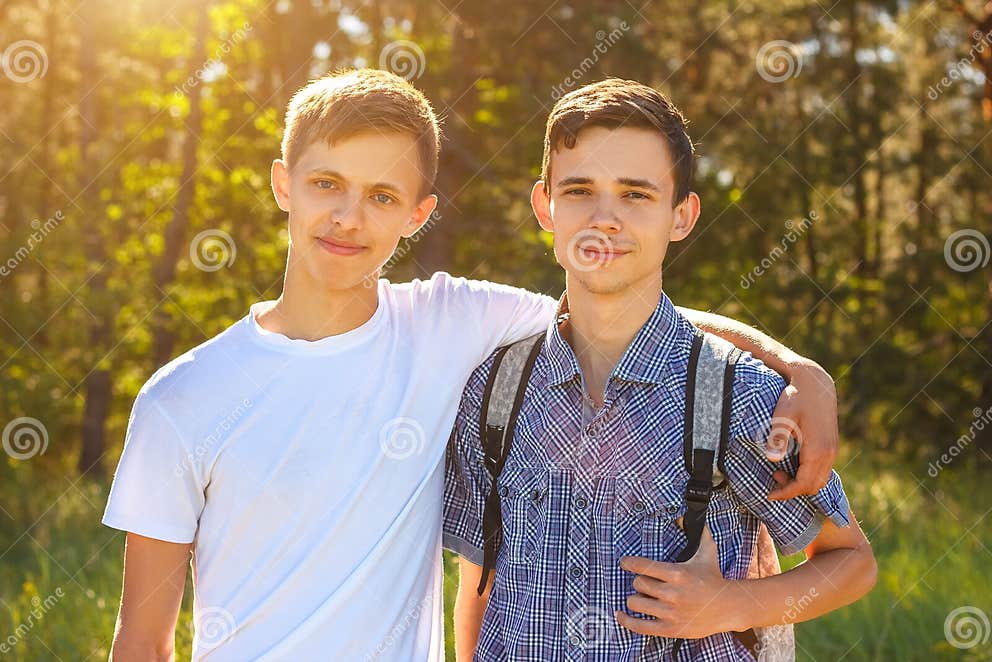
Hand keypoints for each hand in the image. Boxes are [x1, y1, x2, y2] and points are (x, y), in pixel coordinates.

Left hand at [615, 522, 744, 638]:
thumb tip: (683, 517)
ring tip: (641, 597)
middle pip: (638, 584)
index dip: (629, 563)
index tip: (624, 563)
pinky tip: (620, 615)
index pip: (643, 566)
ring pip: (636, 603)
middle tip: (645, 583)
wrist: (729, 607)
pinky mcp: (670, 629)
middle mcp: (672, 593)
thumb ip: (698, 532)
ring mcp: (671, 613)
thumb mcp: (707, 553)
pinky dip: (627, 621)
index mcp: (677, 573)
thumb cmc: (713, 578)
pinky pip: (640, 626)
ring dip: (635, 599)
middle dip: (639, 582)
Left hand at [767, 362, 837, 499]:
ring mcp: (832, 450)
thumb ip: (777, 439)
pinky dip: (807, 475)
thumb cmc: (795, 398)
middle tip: (772, 480)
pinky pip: (822, 470)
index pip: (804, 484)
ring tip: (778, 473)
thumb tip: (772, 460)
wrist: (815, 383)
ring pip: (820, 480)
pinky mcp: (830, 445)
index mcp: (818, 450)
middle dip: (793, 490)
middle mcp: (829, 453)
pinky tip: (791, 465)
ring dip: (800, 483)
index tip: (769, 494)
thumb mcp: (782, 417)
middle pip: (813, 486)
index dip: (786, 493)